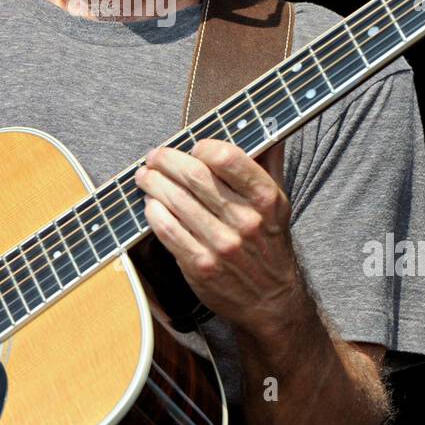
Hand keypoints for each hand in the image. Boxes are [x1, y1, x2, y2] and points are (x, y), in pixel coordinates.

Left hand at [134, 139, 303, 336]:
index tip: (192, 147)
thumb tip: (265, 123)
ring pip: (175, 201)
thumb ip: (270, 162)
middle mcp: (245, 220)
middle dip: (166, 160)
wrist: (272, 300)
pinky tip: (150, 204)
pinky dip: (153, 213)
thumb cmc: (270, 243)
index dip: (202, 146)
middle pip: (194, 175)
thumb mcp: (280, 202)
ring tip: (144, 176)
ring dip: (153, 183)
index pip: (228, 157)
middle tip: (154, 157)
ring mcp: (221, 244)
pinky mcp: (201, 265)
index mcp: (267, 198)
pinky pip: (167, 231)